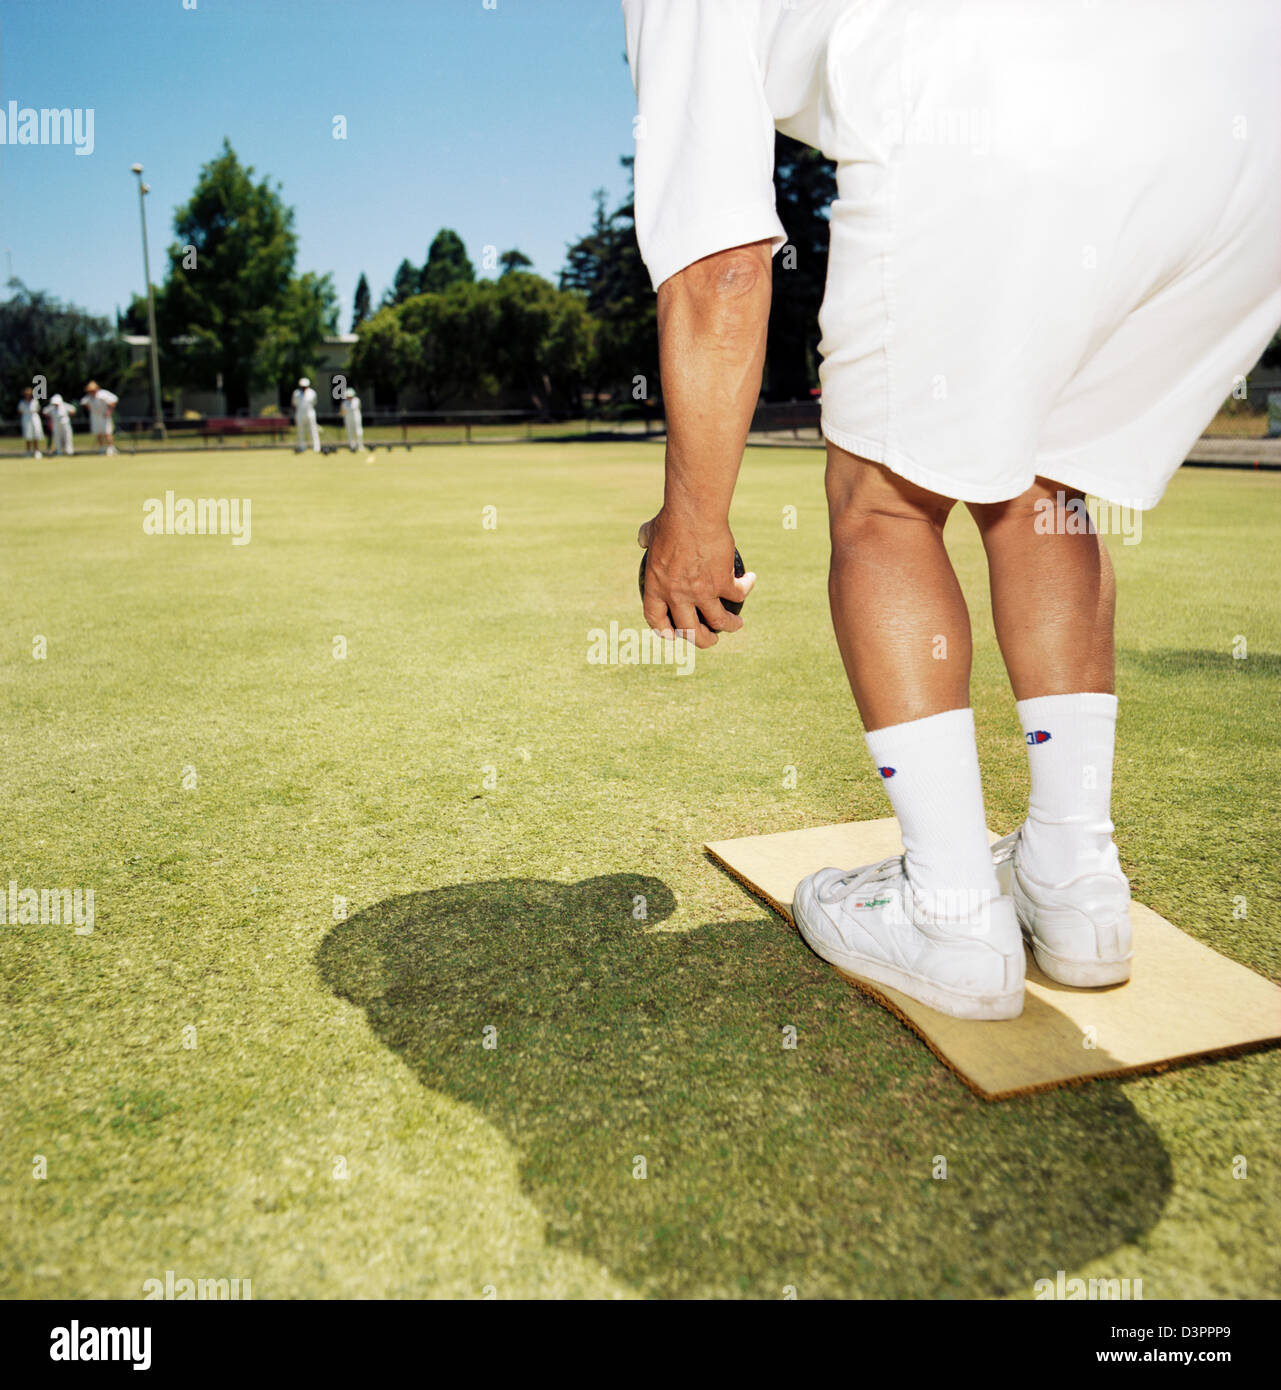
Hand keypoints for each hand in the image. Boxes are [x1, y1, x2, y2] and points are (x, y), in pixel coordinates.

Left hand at [637, 509, 755, 648]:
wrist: (694, 513)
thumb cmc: (672, 518)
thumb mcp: (651, 530)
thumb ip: (646, 538)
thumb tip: (643, 538)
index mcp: (657, 587)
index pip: (657, 618)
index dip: (664, 631)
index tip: (673, 635)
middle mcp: (678, 595)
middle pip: (690, 631)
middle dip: (702, 641)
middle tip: (711, 638)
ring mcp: (701, 592)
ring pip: (719, 621)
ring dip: (730, 626)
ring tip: (736, 624)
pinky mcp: (723, 582)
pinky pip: (738, 593)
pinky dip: (746, 588)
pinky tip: (750, 580)